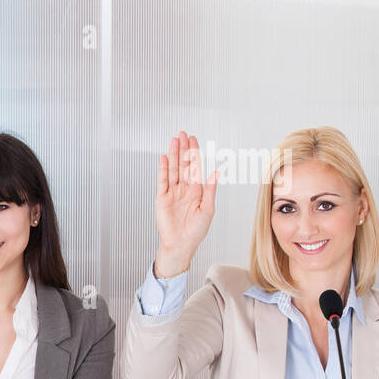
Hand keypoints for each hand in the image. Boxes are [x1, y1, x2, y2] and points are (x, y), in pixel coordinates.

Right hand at [153, 131, 217, 278]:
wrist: (181, 244)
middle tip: (183, 134)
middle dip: (183, 149)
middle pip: (183, 164)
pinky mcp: (162, 198)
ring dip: (173, 154)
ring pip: (172, 169)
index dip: (194, 153)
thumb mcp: (208, 209)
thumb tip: (216, 173)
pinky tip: (163, 158)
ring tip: (173, 140)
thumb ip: (210, 190)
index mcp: (196, 190)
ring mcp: (172, 192)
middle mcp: (184, 189)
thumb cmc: (196, 231)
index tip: (194, 140)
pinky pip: (162, 180)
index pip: (195, 167)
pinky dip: (163, 169)